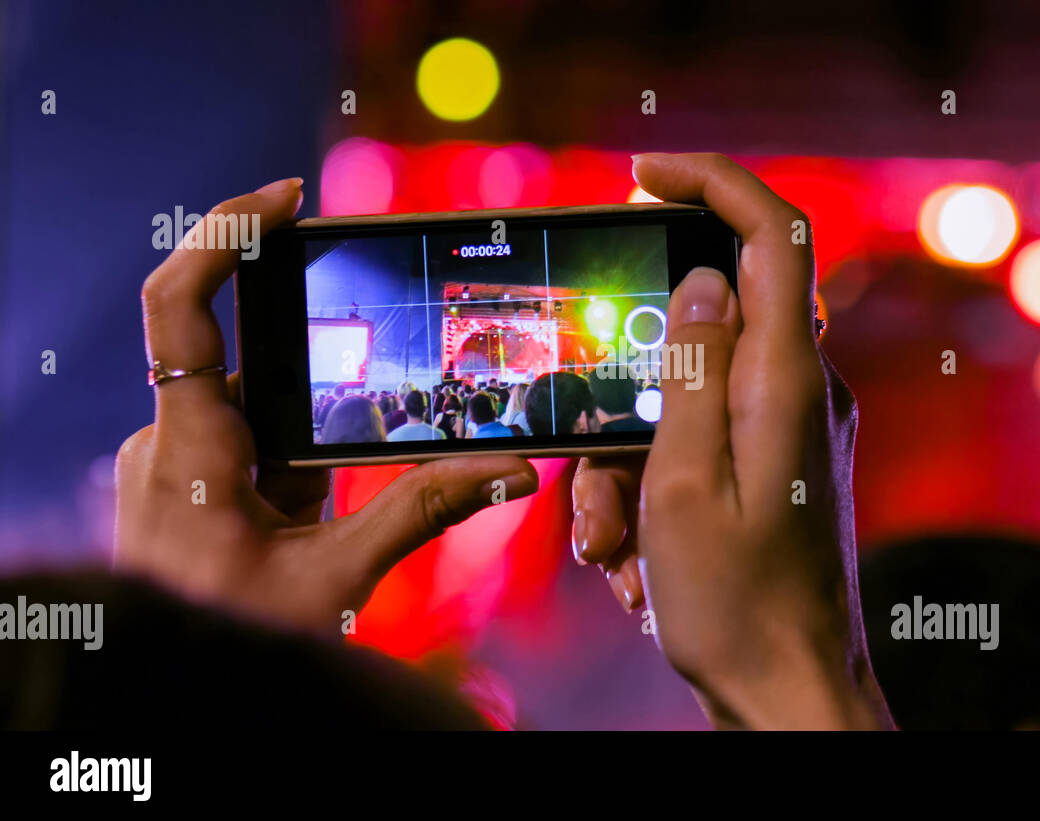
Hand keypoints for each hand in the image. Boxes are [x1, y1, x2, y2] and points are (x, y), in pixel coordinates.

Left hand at [115, 179, 537, 631]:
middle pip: (242, 348)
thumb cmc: (233, 640)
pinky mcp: (198, 486)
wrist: (173, 693)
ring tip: (352, 456)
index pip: (179, 306)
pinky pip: (252, 439)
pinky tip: (324, 500)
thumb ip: (425, 513)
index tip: (290, 199)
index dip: (226, 233)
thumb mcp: (339, 578)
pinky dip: (299, 450)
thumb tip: (511, 468)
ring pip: (256, 402)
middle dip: (317, 351)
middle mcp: (174, 443)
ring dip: (313, 417)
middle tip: (382, 336)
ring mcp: (182, 464)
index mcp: (192, 451)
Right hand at [572, 154, 892, 728]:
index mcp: (784, 382)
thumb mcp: (682, 485)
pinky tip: (635, 560)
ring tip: (612, 547)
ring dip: (626, 465)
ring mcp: (789, 429)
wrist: (789, 692)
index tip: (642, 177)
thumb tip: (700, 283)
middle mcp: (799, 392)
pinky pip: (697, 443)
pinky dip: (651, 489)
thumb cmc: (736, 605)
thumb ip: (691, 372)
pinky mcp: (774, 464)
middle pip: (702, 327)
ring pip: (684, 398)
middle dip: (626, 392)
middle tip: (596, 475)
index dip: (710, 184)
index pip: (771, 235)